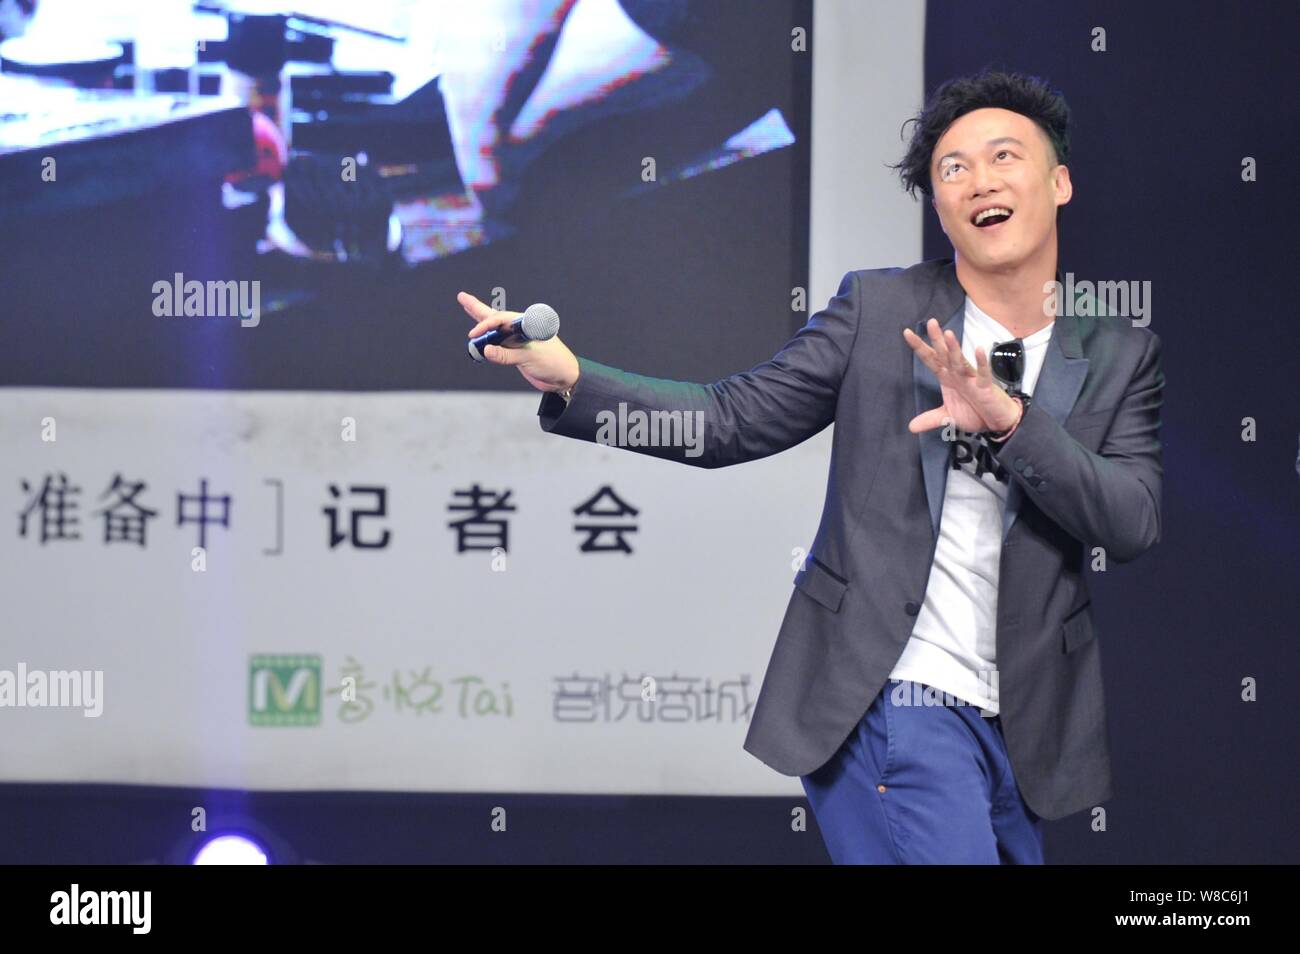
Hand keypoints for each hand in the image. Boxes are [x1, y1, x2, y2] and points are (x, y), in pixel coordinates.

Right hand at [458, 291, 579, 393]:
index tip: (475, 335)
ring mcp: (516, 340)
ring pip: (494, 328)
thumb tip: (485, 351)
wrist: (563, 378)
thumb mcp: (529, 358)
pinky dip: (486, 339)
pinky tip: (479, 335)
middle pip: (495, 316)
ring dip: (479, 320)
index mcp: (526, 324)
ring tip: (466, 305)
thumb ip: (506, 355)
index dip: (486, 326)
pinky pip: (497, 343)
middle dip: (477, 308)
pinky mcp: (515, 352)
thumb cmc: (554, 363)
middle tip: (461, 297)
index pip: (501, 320)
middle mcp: (519, 329)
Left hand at [903, 318, 1021, 433]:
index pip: (931, 360)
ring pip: (961, 361)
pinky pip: (983, 373)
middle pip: (944, 355)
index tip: (906, 332)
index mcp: (947, 378)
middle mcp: (957, 375)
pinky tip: (980, 350)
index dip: (919, 347)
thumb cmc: (974, 413)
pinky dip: (981, 363)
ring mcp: (971, 379)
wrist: (996, 422)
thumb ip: (930, 419)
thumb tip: (910, 427)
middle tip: (930, 322)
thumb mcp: (948, 417)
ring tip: (948, 334)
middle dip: (937, 340)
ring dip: (954, 348)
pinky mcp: (985, 387)